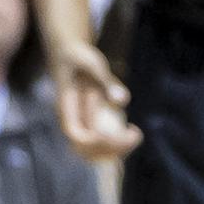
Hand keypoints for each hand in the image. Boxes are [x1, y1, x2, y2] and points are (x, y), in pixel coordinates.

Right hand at [49, 41, 138, 160]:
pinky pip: (100, 140)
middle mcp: (72, 119)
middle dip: (110, 146)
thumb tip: (124, 101)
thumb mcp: (92, 64)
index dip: (93, 140)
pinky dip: (116, 142)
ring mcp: (79, 122)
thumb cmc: (80, 57)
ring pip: (92, 148)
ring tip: (136, 136)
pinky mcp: (89, 120)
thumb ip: (107, 81)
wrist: (68, 55)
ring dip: (114, 148)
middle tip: (136, 134)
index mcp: (67, 107)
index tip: (114, 134)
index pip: (75, 134)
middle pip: (85, 147)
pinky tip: (132, 133)